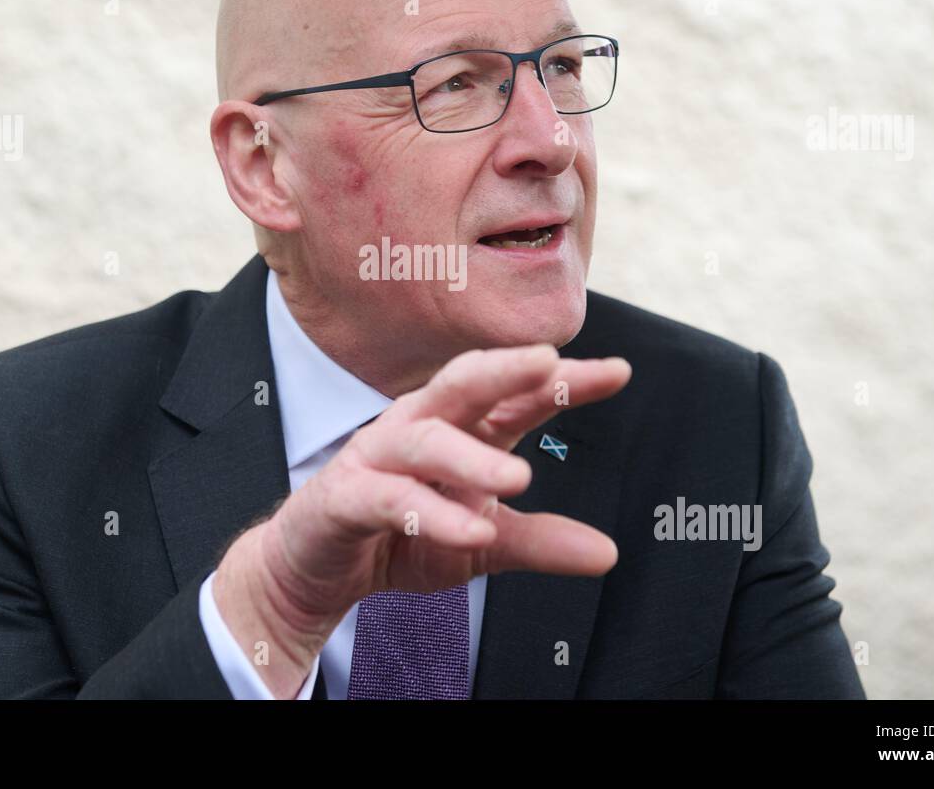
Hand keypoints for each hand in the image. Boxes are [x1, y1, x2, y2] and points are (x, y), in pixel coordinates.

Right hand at [213, 343, 630, 695]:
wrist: (316, 570)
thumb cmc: (401, 536)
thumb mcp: (482, 544)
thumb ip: (539, 541)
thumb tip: (609, 553)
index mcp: (460, 430)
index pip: (516, 396)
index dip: (563, 381)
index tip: (618, 370)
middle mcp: (420, 427)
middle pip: (464, 383)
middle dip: (506, 368)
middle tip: (551, 362)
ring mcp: (378, 457)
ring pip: (425, 440)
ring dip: (471, 456)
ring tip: (519, 478)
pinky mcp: (345, 496)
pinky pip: (391, 499)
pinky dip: (432, 513)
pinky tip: (471, 527)